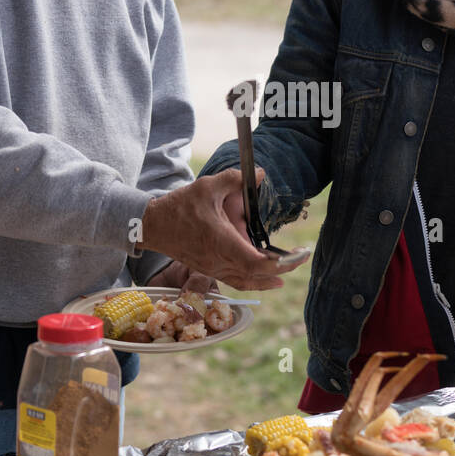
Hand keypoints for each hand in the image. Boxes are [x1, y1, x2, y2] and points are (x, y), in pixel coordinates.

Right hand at [139, 169, 302, 291]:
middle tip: (301, 257)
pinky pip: (237, 281)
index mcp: (220, 242)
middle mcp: (218, 260)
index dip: (279, 263)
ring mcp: (214, 268)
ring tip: (288, 269)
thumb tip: (260, 173)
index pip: (255, 263)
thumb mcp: (207, 186)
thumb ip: (234, 179)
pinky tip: (270, 279)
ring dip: (270, 278)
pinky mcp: (210, 270)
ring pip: (247, 282)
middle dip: (283, 268)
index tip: (295, 254)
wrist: (154, 225)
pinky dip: (255, 282)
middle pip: (257, 275)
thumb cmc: (180, 206)